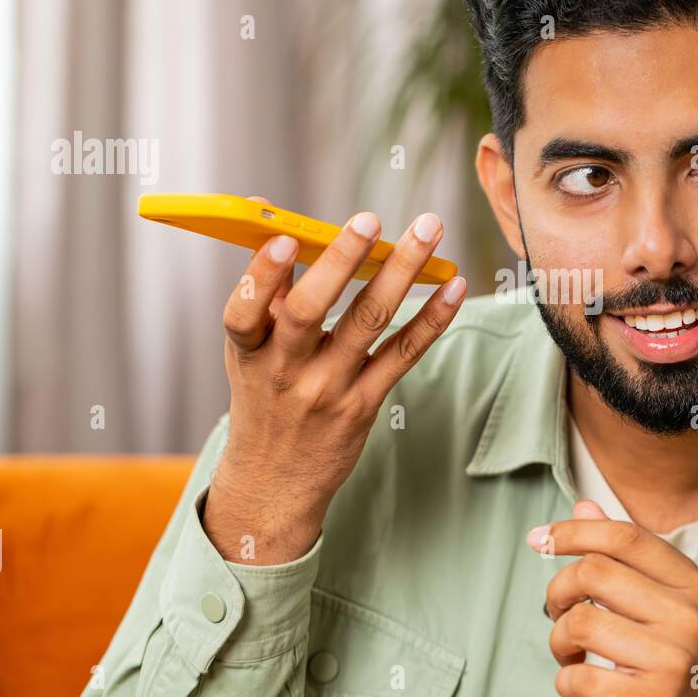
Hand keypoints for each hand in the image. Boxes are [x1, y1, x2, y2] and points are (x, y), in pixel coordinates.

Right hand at [204, 196, 465, 564]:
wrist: (276, 481)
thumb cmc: (265, 397)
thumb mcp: (250, 351)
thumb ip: (265, 287)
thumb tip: (267, 215)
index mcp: (248, 352)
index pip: (243, 313)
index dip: (262, 275)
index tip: (287, 239)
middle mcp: (286, 371)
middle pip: (310, 312)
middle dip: (341, 260)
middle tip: (369, 218)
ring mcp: (328, 389)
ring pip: (368, 323)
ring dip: (401, 271)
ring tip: (428, 229)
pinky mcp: (365, 404)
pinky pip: (403, 355)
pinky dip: (432, 319)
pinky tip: (454, 286)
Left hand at [526, 500, 697, 696]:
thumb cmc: (673, 660)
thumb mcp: (662, 602)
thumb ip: (625, 557)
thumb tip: (584, 509)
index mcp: (692, 585)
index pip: (626, 538)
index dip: (575, 531)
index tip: (542, 537)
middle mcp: (688, 617)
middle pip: (594, 573)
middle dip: (558, 591)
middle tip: (558, 609)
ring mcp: (673, 659)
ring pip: (580, 623)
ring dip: (559, 641)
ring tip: (571, 651)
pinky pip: (579, 677)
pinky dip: (566, 680)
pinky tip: (582, 680)